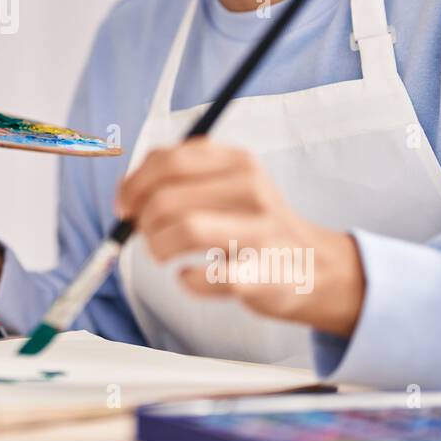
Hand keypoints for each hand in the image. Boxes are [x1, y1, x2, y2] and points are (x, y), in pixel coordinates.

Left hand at [115, 137, 365, 338]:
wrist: (315, 267)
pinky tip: (189, 277)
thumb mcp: (229, 183)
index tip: (124, 206)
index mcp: (237, 161)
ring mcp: (260, 232)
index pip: (168, 161)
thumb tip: (127, 195)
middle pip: (168, 199)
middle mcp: (252, 189)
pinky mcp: (261, 274)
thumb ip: (181, 178)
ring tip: (163, 254)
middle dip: (143, 221)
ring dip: (158, 247)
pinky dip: (185, 280)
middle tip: (146, 235)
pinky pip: (202, 277)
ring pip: (184, 230)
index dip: (134, 184)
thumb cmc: (254, 223)